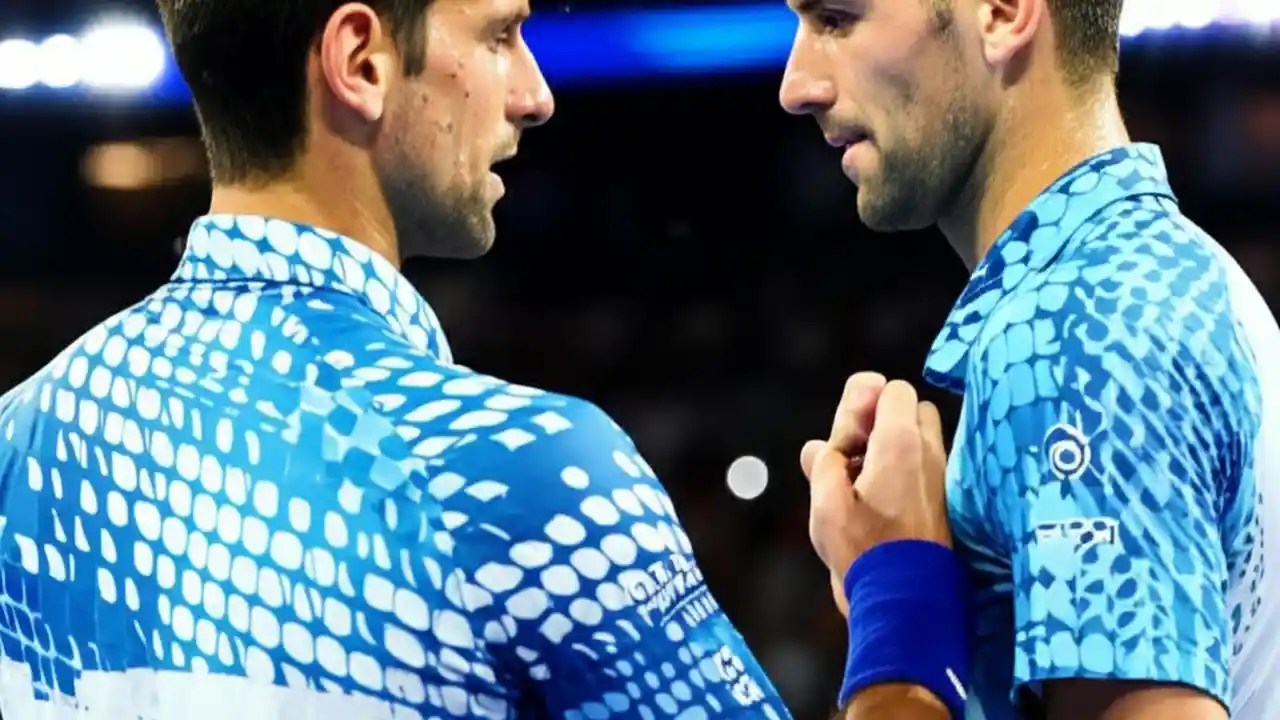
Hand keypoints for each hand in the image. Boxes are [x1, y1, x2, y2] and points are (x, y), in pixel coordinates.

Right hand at [800, 378, 949, 615]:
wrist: (908, 600)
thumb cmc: (865, 551)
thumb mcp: (826, 503)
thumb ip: (824, 463)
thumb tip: (820, 448)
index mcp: (900, 442)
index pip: (891, 388)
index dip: (861, 405)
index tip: (845, 441)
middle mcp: (929, 452)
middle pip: (910, 408)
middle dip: (881, 421)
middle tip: (853, 457)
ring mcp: (942, 476)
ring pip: (920, 438)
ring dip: (893, 447)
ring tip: (864, 483)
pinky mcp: (945, 500)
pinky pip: (926, 467)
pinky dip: (905, 472)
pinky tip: (880, 504)